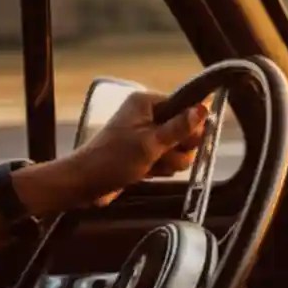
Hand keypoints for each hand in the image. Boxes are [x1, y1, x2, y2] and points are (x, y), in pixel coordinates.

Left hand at [14, 92, 209, 214]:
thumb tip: (204, 108)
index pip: (186, 107)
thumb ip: (179, 128)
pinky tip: (146, 172)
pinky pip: (168, 159)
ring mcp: (148, 134)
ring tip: (149, 166)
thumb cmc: (113, 160)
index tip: (183, 142)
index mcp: (147, 102)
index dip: (190, 127)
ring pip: (179, 148)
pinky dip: (160, 168)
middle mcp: (149, 114)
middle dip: (178, 149)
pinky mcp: (146, 152)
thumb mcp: (150, 144)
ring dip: (168, 162)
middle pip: (186, 130)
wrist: (84, 184)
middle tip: (160, 156)